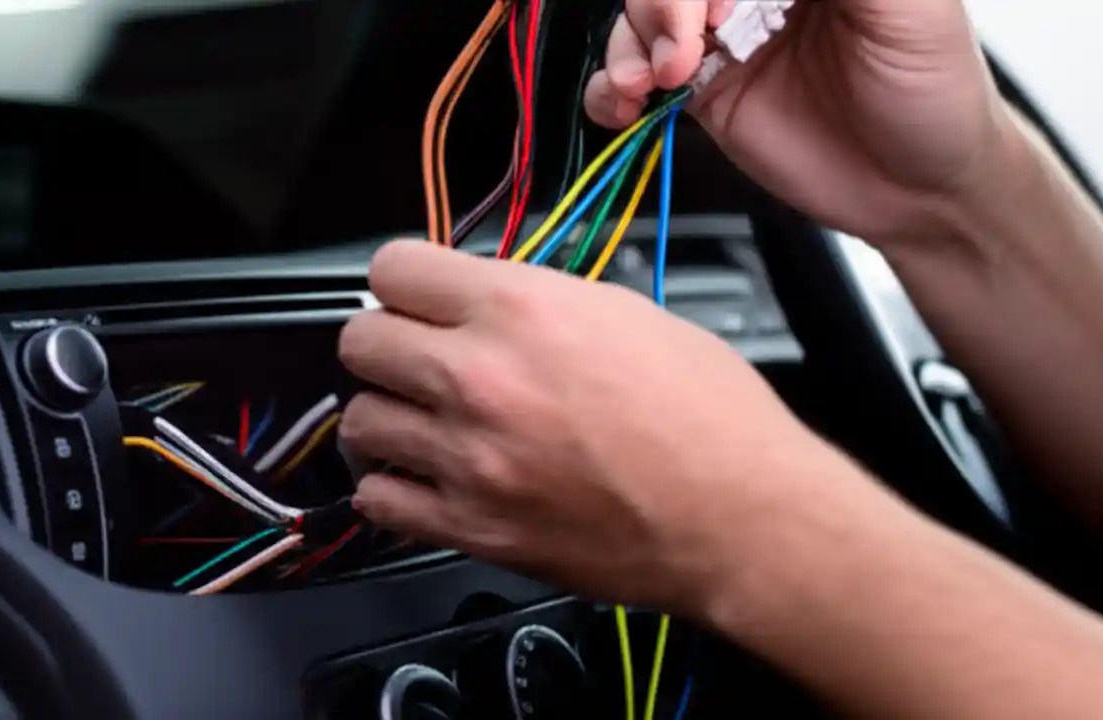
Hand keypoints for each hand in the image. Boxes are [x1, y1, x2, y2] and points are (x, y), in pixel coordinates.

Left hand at [338, 241, 857, 611]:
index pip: (392, 268)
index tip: (410, 296)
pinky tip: (424, 478)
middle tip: (413, 358)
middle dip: (383, 343)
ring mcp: (469, 457)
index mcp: (521, 308)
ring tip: (421, 422)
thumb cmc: (710, 417)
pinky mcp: (472, 526)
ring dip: (387, 415)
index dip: (400, 280)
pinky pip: (380, 499)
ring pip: (359, 420)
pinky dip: (393, 487)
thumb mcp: (627, 313)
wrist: (743, 517)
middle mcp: (480, 376)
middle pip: (358, 342)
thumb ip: (537, 300)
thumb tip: (486, 300)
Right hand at [585, 0, 1016, 246]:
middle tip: (685, 54)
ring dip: (628, 46)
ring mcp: (722, 41)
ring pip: (640, 20)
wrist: (920, 193)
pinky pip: (632, 78)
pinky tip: (624, 105)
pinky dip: (609, 88)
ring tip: (649, 84)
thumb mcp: (908, 9)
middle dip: (661, 8)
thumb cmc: (934, 94)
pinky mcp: (702, 94)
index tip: (718, 15)